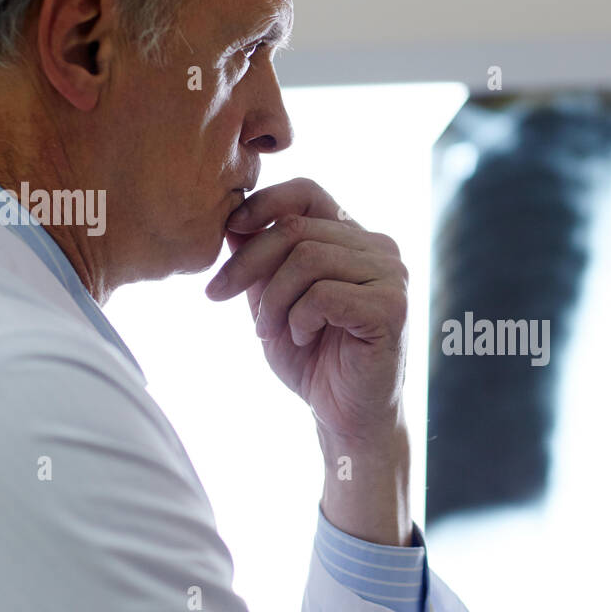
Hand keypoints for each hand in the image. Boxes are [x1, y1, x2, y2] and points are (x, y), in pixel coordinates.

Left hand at [206, 178, 408, 448]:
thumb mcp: (272, 302)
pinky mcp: (392, 307)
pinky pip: (325, 294)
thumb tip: (231, 221)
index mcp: (353, 239)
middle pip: (297, 230)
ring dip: (272, 298)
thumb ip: (260, 261)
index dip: (264, 203)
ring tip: (268, 329)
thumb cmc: (313, 361)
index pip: (308, 193)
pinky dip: (299, 318)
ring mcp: (391, 276)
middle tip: (218, 296)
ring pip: (308, 259)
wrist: (346, 417)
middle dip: (248, 264)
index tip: (228, 232)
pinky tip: (303, 338)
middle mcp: (379, 249)